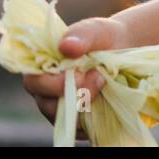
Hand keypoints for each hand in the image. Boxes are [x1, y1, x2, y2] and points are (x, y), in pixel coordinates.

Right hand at [22, 15, 128, 138]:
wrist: (124, 49)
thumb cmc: (102, 38)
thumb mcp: (94, 30)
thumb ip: (80, 35)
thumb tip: (65, 46)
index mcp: (40, 70)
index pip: (33, 83)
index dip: (53, 83)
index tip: (80, 72)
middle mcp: (46, 93)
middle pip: (48, 106)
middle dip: (76, 94)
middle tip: (99, 76)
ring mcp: (62, 109)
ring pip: (68, 120)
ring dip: (89, 104)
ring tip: (105, 81)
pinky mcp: (80, 121)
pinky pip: (84, 128)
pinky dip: (97, 116)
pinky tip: (109, 98)